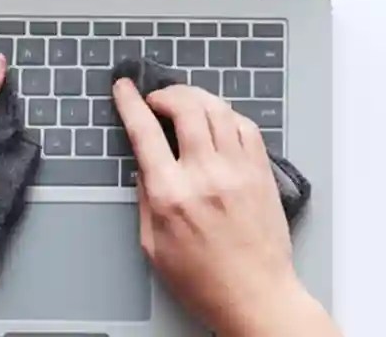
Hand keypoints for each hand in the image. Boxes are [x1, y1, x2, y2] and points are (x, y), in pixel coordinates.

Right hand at [112, 81, 339, 336]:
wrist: (256, 297)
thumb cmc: (205, 281)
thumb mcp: (153, 246)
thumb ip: (145, 200)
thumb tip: (144, 167)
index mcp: (171, 195)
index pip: (144, 131)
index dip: (130, 102)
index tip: (124, 88)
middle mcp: (206, 175)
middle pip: (185, 107)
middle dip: (165, 93)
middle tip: (156, 98)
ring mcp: (238, 171)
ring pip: (218, 109)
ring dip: (196, 97)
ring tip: (185, 102)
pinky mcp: (261, 173)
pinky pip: (246, 126)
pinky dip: (228, 114)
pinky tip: (219, 120)